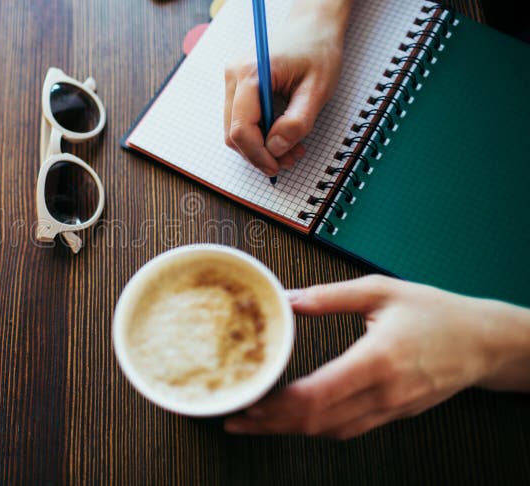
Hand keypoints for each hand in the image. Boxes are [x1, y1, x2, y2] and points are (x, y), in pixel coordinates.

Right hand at [224, 12, 344, 175]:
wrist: (312, 23)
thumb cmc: (317, 50)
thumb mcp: (318, 89)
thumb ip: (297, 123)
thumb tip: (276, 150)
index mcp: (251, 74)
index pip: (241, 129)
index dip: (257, 155)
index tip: (278, 167)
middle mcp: (233, 76)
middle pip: (233, 133)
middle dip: (259, 154)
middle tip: (290, 160)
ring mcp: (232, 80)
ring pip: (234, 130)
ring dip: (259, 146)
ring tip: (290, 148)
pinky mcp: (237, 86)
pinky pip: (240, 120)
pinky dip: (258, 134)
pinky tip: (280, 133)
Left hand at [224, 275, 529, 438]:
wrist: (483, 342)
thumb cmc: (436, 313)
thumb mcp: (381, 291)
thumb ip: (331, 296)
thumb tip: (289, 297)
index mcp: (378, 360)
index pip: (319, 394)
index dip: (279, 405)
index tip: (250, 402)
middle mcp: (383, 392)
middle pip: (317, 420)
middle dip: (273, 424)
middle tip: (239, 418)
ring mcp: (390, 408)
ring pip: (331, 431)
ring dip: (291, 430)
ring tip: (257, 423)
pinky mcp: (393, 414)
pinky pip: (348, 429)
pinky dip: (317, 428)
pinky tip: (296, 421)